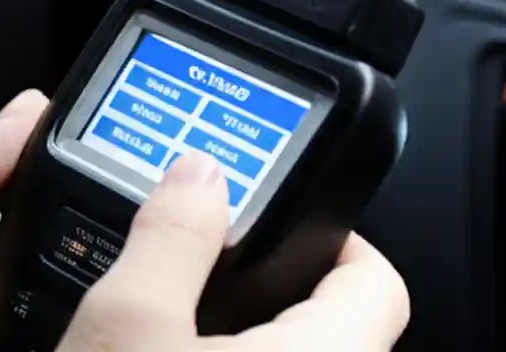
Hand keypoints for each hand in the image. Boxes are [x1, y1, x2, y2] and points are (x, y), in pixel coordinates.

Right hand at [57, 152, 410, 351]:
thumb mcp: (128, 322)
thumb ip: (169, 236)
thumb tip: (198, 171)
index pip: (377, 277)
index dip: (331, 229)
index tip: (272, 203)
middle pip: (328, 314)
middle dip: (266, 272)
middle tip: (203, 246)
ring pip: (284, 349)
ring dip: (238, 320)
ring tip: (170, 298)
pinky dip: (212, 351)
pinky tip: (153, 348)